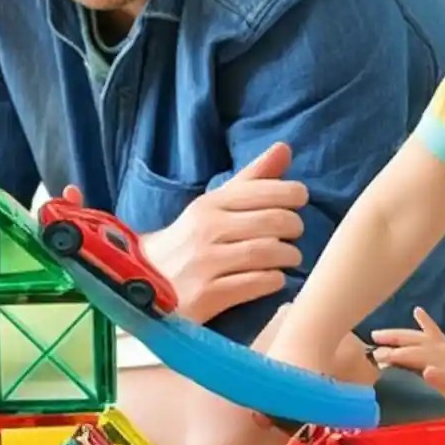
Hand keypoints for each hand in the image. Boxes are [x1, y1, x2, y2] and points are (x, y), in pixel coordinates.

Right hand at [138, 143, 307, 323]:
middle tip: (294, 233)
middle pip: (273, 221)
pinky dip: (275, 279)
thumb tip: (284, 148)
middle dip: (294, 226)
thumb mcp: (212, 207)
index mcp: (208, 205)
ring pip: (269, 252)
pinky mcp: (208, 296)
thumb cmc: (189, 242)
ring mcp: (206, 264)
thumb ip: (250, 180)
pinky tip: (273, 278)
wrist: (145, 283)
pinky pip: (258, 283)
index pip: (262, 190)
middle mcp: (206, 230)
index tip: (299, 200)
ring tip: (288, 257)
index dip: (291, 193)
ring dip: (289, 255)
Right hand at [371, 307, 444, 412]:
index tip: (374, 356)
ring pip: (417, 337)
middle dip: (391, 340)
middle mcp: (440, 351)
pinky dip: (425, 323)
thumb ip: (444, 381)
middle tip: (372, 338)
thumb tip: (427, 371)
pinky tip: (419, 312)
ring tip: (382, 332)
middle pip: (411, 342)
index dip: (391, 355)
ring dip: (399, 334)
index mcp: (439, 361)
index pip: (409, 356)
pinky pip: (433, 333)